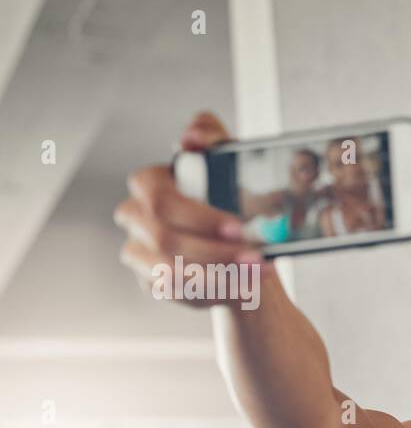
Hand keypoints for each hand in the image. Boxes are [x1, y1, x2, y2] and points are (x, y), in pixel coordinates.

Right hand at [113, 111, 264, 306]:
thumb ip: (215, 142)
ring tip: (256, 274)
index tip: (240, 229)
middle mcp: (137, 216)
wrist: (245, 248)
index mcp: (151, 183)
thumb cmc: (236, 202)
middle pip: (165, 238)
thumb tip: (194, 135)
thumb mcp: (233, 167)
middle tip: (255, 258)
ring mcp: (139, 252)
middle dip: (214, 250)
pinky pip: (177, 292)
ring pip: (170, 271)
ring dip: (219, 274)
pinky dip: (214, 290)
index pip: (160, 197)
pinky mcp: (152, 282)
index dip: (199, 216)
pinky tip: (242, 286)